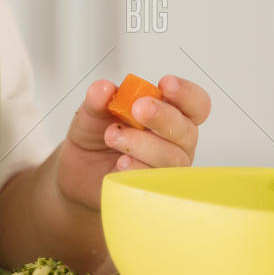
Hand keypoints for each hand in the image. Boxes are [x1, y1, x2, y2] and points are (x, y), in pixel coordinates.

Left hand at [55, 74, 210, 212]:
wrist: (78, 171)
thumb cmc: (96, 136)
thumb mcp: (91, 113)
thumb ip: (98, 100)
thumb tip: (103, 88)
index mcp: (170, 114)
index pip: (195, 103)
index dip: (186, 94)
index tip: (165, 84)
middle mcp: (176, 141)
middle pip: (187, 130)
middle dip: (163, 117)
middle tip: (138, 109)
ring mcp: (167, 168)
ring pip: (172, 157)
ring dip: (142, 144)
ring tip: (113, 136)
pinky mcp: (154, 190)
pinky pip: (155, 182)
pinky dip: (137, 169)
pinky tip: (121, 163)